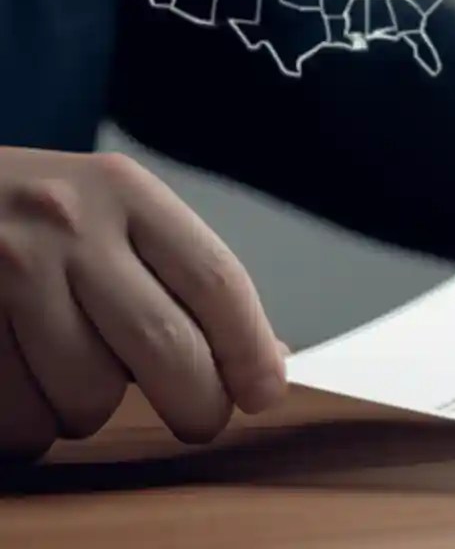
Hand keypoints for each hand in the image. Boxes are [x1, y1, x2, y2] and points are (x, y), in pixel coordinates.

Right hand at [0, 148, 285, 460]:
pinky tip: (22, 385)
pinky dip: (31, 427)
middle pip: (168, 348)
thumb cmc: (21, 221)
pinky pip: (22, 421)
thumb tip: (266, 359)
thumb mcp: (104, 215)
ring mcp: (5, 274)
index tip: (265, 393)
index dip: (251, 351)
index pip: (216, 282)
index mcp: (122, 191)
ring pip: (90, 397)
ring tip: (70, 376)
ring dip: (91, 412)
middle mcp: (65, 224)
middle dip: (197, 404)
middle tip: (197, 418)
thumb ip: (181, 279)